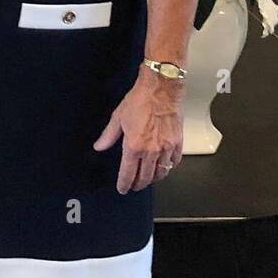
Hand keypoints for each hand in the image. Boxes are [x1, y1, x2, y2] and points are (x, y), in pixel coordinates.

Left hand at [93, 70, 183, 193]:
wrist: (161, 89)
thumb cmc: (140, 100)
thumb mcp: (118, 117)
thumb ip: (108, 135)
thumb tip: (99, 146)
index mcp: (134, 146)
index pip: (128, 173)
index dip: (124, 184)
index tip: (122, 188)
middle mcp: (151, 151)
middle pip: (145, 177)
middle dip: (138, 184)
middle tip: (134, 186)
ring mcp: (166, 148)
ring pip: (161, 172)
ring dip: (153, 179)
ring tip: (148, 179)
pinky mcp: (178, 143)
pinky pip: (174, 162)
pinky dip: (169, 167)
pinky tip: (165, 166)